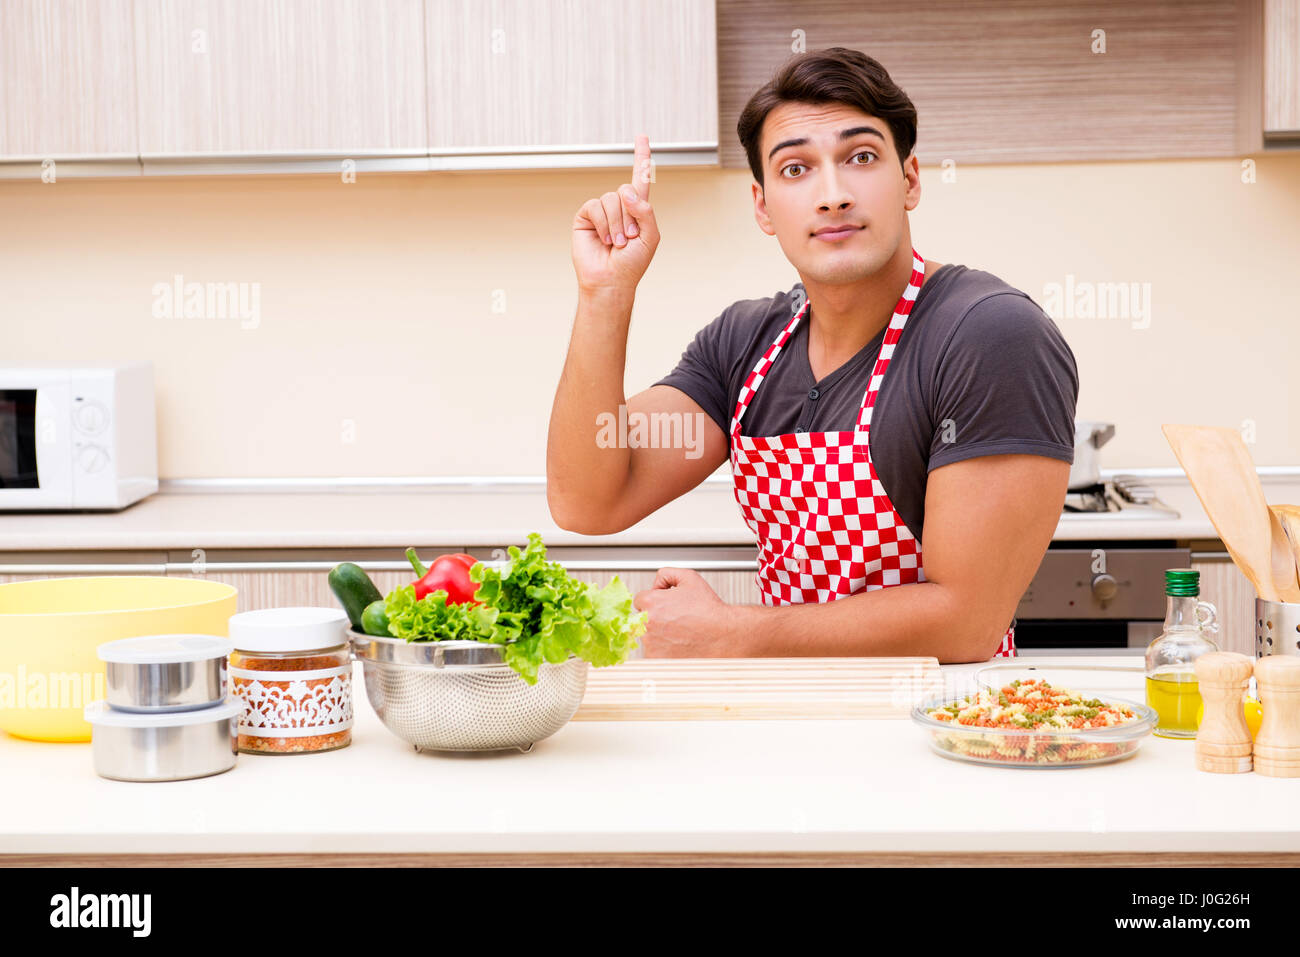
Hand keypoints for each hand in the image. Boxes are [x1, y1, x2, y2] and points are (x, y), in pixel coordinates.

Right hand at [572, 133, 659, 295]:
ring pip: (611, 199)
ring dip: (617, 224)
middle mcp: (619, 206)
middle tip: (630, 238)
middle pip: (626, 190)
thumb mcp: (651, 237)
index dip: (642, 157)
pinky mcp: (585, 216)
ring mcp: (601, 211)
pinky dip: (603, 224)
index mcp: (638, 209)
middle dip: (630, 216)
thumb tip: (627, 192)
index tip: (642, 136)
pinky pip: (595, 206)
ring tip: (617, 242)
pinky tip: (604, 239)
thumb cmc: (632, 264)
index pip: (641, 178)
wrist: (611, 280)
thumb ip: (646, 211)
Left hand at [633, 567, 731, 656]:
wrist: (723, 635)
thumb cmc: (708, 610)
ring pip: (647, 637)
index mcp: (651, 602)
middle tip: (675, 620)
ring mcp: (651, 643)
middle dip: (655, 618)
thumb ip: (666, 574)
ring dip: (659, 635)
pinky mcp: (656, 658)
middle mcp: (648, 623)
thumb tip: (656, 584)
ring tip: (680, 633)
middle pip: (642, 619)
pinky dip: (663, 650)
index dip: (654, 602)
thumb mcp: (689, 578)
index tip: (665, 607)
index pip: (640, 600)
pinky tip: (679, 644)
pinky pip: (653, 653)